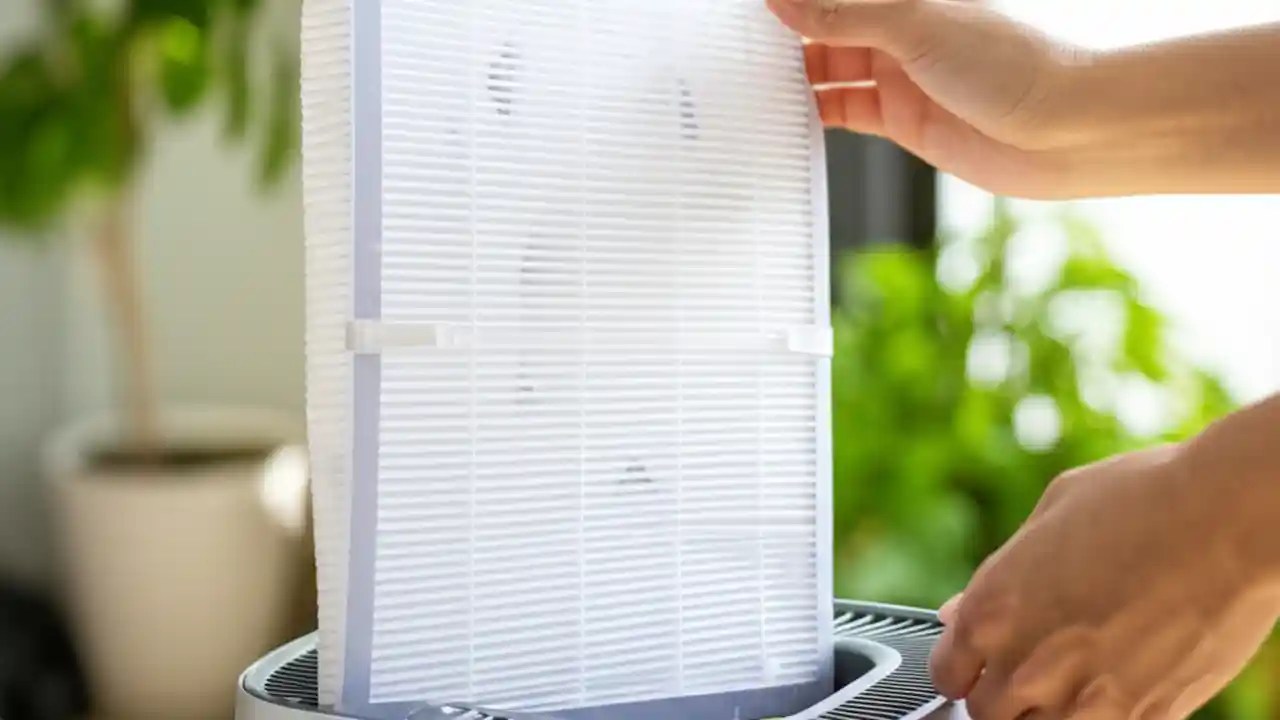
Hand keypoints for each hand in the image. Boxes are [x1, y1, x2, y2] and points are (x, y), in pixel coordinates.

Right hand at [766, 0, 1087, 197]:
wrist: (1066, 132)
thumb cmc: (1014, 65)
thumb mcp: (916, 26)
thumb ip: (844, 13)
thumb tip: (782, 0)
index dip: (793, 2)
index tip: (749, 12)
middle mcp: (902, 29)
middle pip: (825, 26)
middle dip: (784, 36)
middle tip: (734, 50)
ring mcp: (901, 75)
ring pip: (830, 70)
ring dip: (794, 77)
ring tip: (749, 84)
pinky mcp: (903, 120)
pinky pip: (846, 112)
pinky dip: (815, 115)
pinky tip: (787, 117)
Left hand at [929, 440, 1279, 719]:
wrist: (1227, 520)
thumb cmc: (1142, 499)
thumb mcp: (1049, 515)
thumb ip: (1000, 575)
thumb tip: (957, 610)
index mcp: (991, 608)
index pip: (948, 674)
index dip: (963, 667)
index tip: (978, 662)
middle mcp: (1026, 663)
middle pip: (989, 714)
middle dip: (1003, 693)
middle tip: (1033, 665)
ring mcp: (1084, 698)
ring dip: (1049, 711)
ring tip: (1077, 675)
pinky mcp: (1142, 716)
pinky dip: (1103, 714)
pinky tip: (1121, 681)